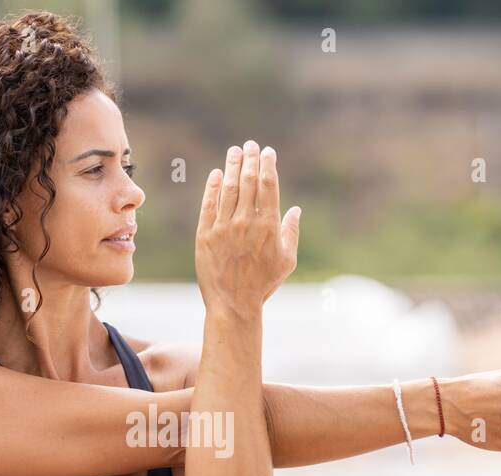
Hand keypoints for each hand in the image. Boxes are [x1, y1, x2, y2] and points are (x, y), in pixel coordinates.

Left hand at [195, 140, 300, 313]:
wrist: (233, 304)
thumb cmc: (263, 284)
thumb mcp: (287, 261)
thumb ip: (291, 233)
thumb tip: (295, 210)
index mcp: (268, 227)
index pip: (268, 186)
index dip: (268, 165)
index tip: (267, 152)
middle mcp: (246, 223)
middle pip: (248, 181)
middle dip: (250, 159)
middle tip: (250, 145)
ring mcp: (224, 228)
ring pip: (228, 188)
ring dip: (231, 166)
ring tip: (234, 152)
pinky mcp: (205, 235)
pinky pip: (209, 205)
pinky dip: (212, 187)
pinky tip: (216, 174)